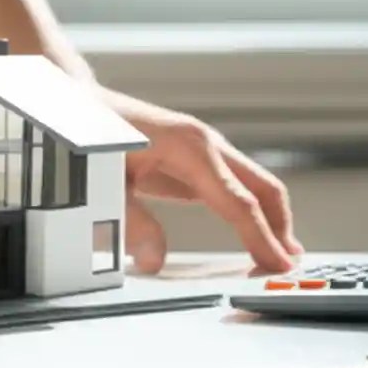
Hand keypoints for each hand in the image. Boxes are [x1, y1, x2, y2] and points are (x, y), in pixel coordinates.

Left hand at [98, 88, 303, 274]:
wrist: (77, 103)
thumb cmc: (91, 135)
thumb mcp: (105, 182)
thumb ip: (131, 223)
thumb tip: (156, 261)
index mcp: (192, 148)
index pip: (240, 202)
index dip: (262, 237)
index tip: (277, 263)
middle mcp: (206, 145)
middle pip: (263, 187)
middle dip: (281, 226)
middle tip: (290, 264)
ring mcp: (204, 151)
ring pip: (253, 186)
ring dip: (270, 218)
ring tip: (279, 254)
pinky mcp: (194, 161)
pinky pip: (233, 188)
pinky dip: (248, 212)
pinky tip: (249, 234)